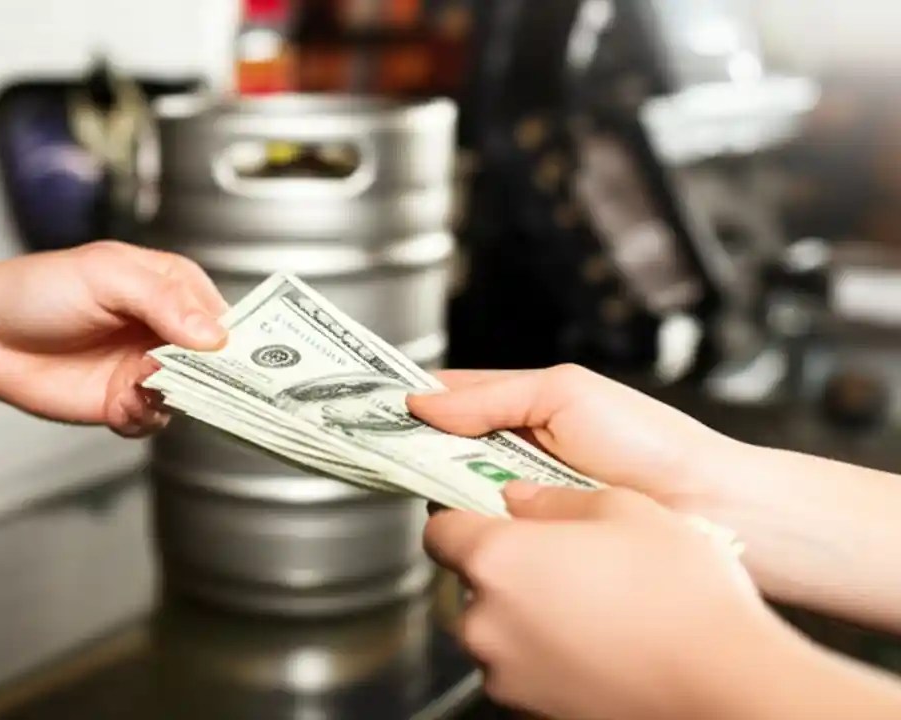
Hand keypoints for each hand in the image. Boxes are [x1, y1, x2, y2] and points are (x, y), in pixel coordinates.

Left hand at [0, 241, 226, 436]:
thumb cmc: (39, 289)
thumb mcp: (107, 276)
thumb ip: (163, 301)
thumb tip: (215, 335)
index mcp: (171, 287)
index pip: (224, 314)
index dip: (239, 336)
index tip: (244, 356)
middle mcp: (166, 331)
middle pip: (215, 362)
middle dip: (213, 376)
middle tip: (201, 380)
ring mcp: (145, 369)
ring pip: (189, 395)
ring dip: (171, 396)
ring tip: (142, 385)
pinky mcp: (123, 404)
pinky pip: (154, 421)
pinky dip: (143, 418)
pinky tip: (120, 404)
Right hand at [407, 365, 750, 522]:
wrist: (707, 507)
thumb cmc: (652, 442)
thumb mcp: (564, 392)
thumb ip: (491, 395)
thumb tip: (423, 400)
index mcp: (523, 402)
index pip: (448, 394)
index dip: (408, 398)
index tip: (366, 402)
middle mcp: (516, 449)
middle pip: (442, 445)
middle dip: (416, 445)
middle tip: (384, 446)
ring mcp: (521, 493)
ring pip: (455, 487)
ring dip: (445, 484)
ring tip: (436, 477)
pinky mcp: (531, 536)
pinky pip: (483, 525)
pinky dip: (471, 520)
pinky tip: (469, 517)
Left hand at [426, 483, 804, 719]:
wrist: (724, 685)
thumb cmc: (680, 597)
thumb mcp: (622, 508)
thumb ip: (554, 498)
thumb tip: (521, 499)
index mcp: (496, 561)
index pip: (439, 528)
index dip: (462, 514)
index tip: (485, 510)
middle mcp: (485, 621)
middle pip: (472, 581)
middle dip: (506, 565)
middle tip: (561, 556)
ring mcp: (505, 673)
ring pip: (497, 626)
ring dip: (527, 611)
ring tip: (591, 602)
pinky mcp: (528, 709)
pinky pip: (523, 666)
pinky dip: (546, 652)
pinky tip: (598, 640)